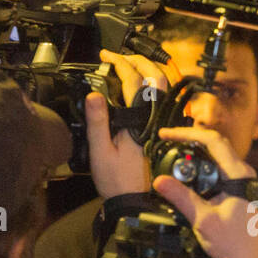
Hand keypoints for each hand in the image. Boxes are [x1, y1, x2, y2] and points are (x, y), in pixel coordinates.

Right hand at [84, 50, 182, 198]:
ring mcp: (161, 125)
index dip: (120, 63)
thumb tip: (94, 95)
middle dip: (138, 60)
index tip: (106, 56)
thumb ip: (98, 121)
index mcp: (140, 121)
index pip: (134, 81)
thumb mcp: (100, 151)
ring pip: (163, 89)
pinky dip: (152, 87)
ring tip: (129, 64)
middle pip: (156, 78)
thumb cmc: (117, 181)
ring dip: (148, 71)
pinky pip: (162, 102)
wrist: (134, 201)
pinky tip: (140, 87)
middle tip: (118, 56)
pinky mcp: (160, 132)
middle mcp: (155, 120)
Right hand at [151, 125, 257, 257]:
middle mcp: (245, 175)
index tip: (167, 133)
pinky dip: (203, 168)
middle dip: (190, 140)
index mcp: (240, 175)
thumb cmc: (231, 245)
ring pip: (218, 158)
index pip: (213, 141)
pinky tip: (188, 173)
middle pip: (216, 146)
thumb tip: (160, 180)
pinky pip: (220, 171)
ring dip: (196, 154)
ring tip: (174, 151)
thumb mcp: (202, 219)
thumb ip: (181, 197)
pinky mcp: (239, 192)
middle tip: (167, 139)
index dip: (187, 133)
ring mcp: (244, 183)